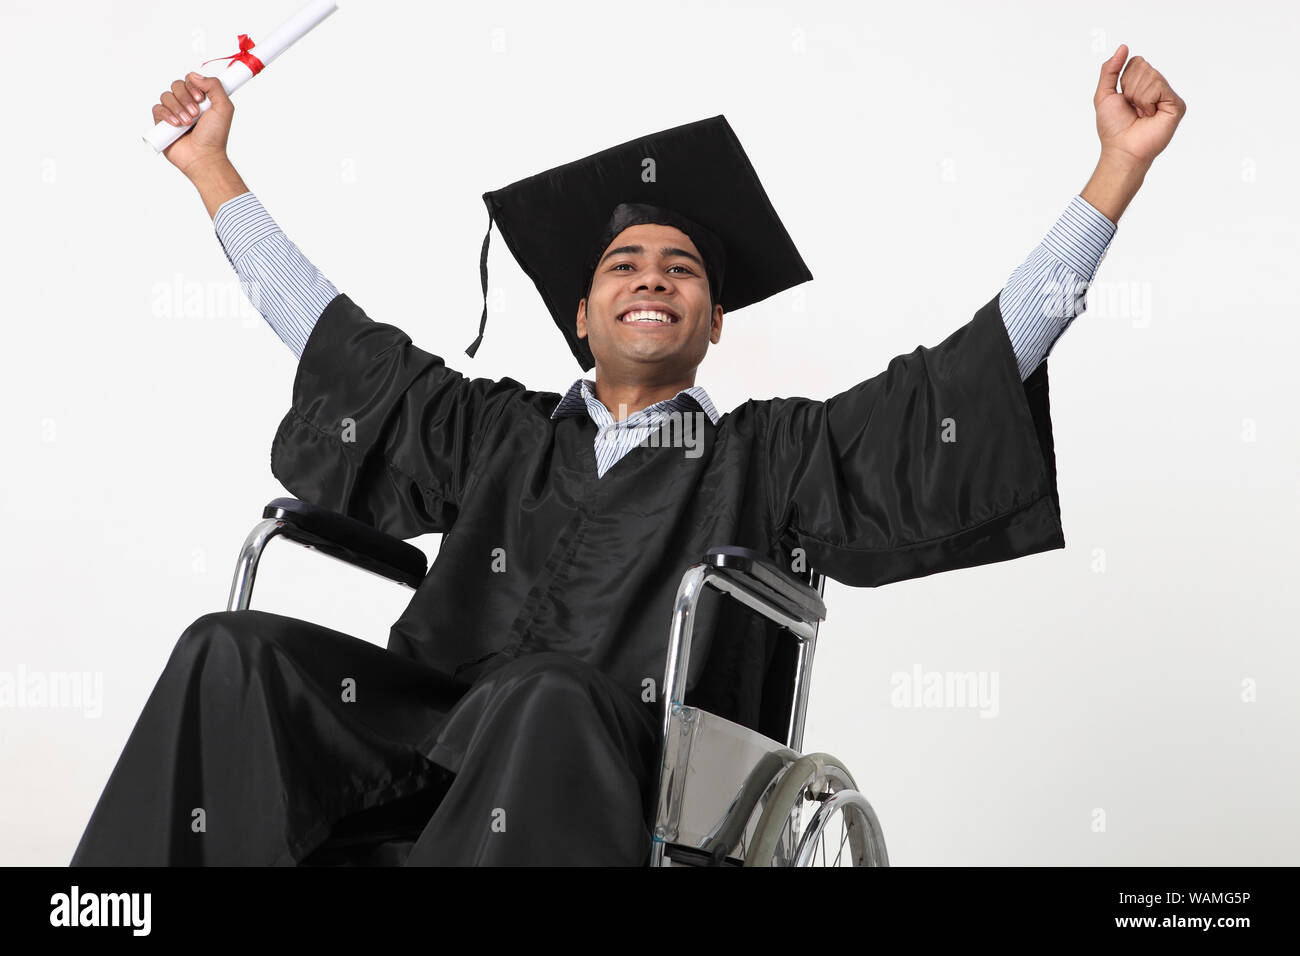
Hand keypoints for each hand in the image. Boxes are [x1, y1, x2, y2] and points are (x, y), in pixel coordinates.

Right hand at [151, 73, 234, 177]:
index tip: (201, 98)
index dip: (193, 85)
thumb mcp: (224, 108)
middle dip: (185, 98)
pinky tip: (176, 125)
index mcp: (201, 98)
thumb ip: (215, 86)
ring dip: (178, 108)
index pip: (190, 79)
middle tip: (196, 114)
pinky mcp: (162, 123)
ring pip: (166, 96)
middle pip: (176, 85)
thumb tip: (195, 75)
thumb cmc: (215, 136)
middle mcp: (186, 103)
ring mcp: (173, 112)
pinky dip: (166, 115)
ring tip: (188, 123)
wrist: (204, 157)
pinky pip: (157, 109)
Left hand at [1093, 45, 1185, 168]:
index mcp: (1143, 84)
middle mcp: (1158, 87)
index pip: (1136, 61)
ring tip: (1140, 113)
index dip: (1124, 80)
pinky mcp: (1176, 105)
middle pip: (1143, 66)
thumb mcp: (1104, 94)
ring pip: (1151, 75)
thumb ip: (1110, 70)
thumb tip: (1123, 47)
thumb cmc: (1113, 127)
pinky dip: (1147, 101)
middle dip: (1130, 88)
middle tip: (1132, 108)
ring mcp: (1168, 96)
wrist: (1121, 148)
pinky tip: (1149, 115)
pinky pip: (1159, 87)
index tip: (1124, 100)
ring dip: (1138, 96)